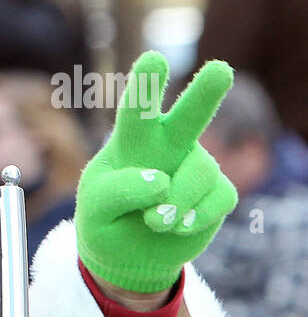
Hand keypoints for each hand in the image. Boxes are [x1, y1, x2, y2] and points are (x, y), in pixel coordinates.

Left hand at [74, 52, 237, 295]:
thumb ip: (120, 192)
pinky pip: (218, 199)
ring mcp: (195, 167)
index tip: (153, 59)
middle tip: (221, 70)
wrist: (126, 257)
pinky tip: (178, 227)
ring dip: (175, 204)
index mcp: (131, 141)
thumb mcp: (96, 208)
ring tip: (153, 221)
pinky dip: (195, 218)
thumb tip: (161, 183)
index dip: (147, 85)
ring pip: (199, 174)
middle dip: (204, 94)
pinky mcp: (217, 193)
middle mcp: (168, 146)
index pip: (138, 110)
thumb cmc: (105, 220)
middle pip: (188, 117)